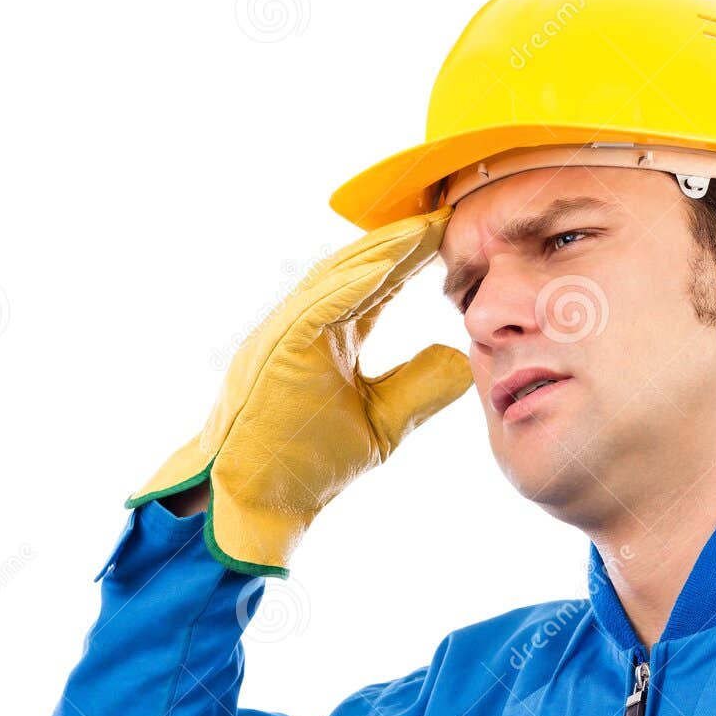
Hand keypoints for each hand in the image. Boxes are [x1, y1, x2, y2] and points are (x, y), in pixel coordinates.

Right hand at [130, 208, 468, 575]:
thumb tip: (460, 357)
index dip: (409, 261)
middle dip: (399, 242)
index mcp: (328, 339)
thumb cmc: (304, 465)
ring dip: (380, 250)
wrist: (255, 502)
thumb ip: (417, 388)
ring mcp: (286, 333)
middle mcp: (305, 327)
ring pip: (336, 277)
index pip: (375, 289)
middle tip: (442, 213)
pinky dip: (351, 282)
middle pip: (357, 271)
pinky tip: (387, 262)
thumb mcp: (382, 423)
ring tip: (422, 226)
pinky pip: (317, 305)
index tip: (448, 237)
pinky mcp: (275, 349)